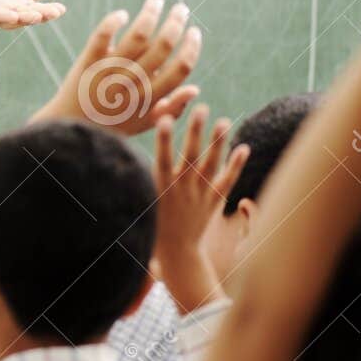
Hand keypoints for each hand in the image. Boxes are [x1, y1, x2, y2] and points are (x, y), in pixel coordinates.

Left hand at [0, 0, 66, 43]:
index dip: (47, 11)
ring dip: (23, 16)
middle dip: (40, 14)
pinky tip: (10, 15)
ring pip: (11, 16)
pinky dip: (1, 15)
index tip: (60, 9)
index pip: (35, 9)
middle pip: (26, 14)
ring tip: (35, 15)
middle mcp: (9, 14)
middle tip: (56, 12)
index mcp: (18, 9)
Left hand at [31, 0, 200, 135]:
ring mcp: (110, 70)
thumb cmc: (111, 126)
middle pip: (163, 45)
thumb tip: (195, 88)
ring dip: (150, 13)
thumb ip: (171, 108)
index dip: (191, 47)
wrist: (71, 128)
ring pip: (137, 35)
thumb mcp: (144, 123)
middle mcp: (133, 81)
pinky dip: (114, 21)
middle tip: (181, 8)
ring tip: (156, 0)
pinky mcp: (88, 62)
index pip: (181, 67)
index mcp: (151, 97)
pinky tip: (123, 14)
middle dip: (176, 22)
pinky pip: (102, 36)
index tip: (194, 32)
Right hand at [153, 104, 247, 311]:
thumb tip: (117, 155)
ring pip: (212, 165)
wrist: (177, 252)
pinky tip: (243, 148)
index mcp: (162, 187)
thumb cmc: (153, 223)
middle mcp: (183, 188)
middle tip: (202, 108)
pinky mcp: (214, 201)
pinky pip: (227, 181)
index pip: (163, 157)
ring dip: (219, 143)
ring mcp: (201, 194)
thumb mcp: (141, 200)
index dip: (165, 138)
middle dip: (196, 131)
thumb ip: (137, 177)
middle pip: (191, 156)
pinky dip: (236, 165)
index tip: (166, 117)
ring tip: (224, 121)